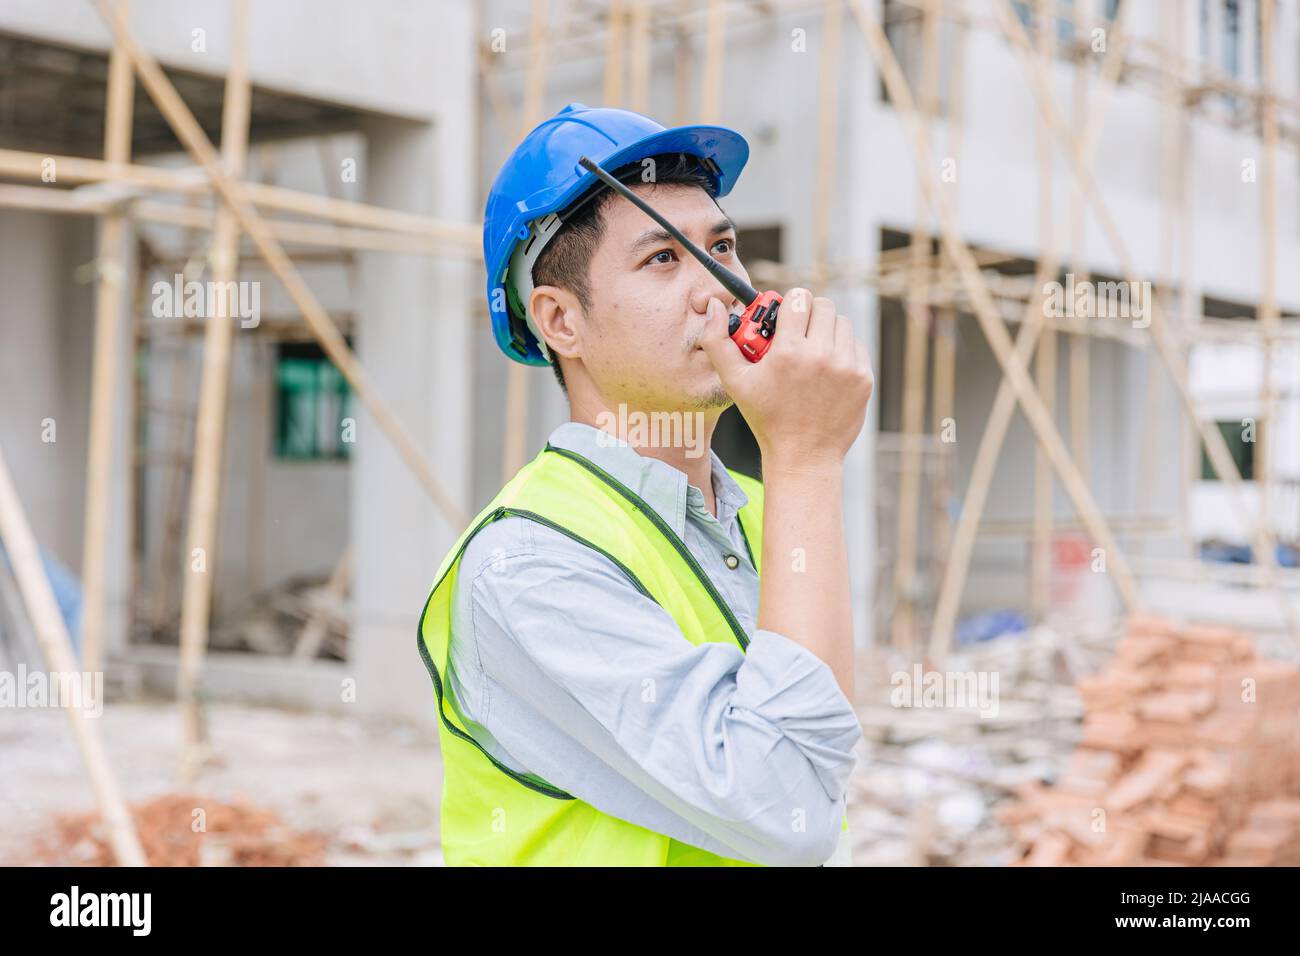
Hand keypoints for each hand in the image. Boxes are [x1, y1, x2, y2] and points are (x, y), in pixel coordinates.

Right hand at [699, 288, 873, 470]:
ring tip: (813, 352)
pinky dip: (843, 351)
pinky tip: (828, 370)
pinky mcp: (863, 378)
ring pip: (842, 323)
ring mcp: (847, 367)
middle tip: (799, 332)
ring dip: (827, 330)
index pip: (799, 298)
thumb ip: (718, 341)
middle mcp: (821, 355)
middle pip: (823, 305)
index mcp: (789, 351)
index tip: (786, 318)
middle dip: (809, 314)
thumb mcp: (735, 382)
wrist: (803, 456)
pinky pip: (856, 346)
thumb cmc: (766, 418)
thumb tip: (715, 308)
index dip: (791, 304)